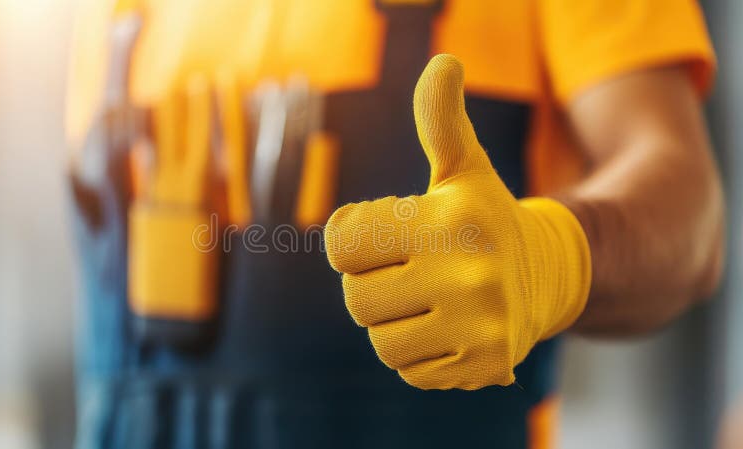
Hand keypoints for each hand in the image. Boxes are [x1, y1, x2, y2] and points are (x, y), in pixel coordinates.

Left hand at [324, 54, 590, 389]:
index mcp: (447, 219)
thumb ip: (441, 119)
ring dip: (395, 323)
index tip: (389, 235)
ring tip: (430, 303)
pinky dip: (420, 353)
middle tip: (412, 273)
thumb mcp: (464, 167)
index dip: (357, 239)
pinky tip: (448, 329)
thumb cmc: (485, 218)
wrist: (551, 274)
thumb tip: (443, 62)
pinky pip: (410, 370)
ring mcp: (478, 325)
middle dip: (375, 284)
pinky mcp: (484, 365)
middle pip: (356, 299)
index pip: (341, 242)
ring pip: (381, 341)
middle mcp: (466, 274)